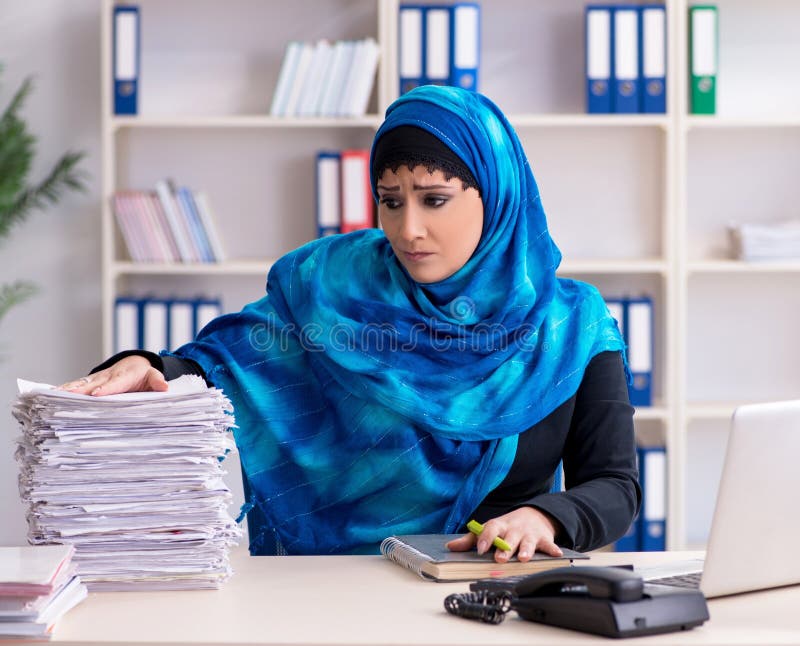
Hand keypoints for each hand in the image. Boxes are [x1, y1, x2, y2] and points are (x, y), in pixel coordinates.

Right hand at [58, 355, 167, 396]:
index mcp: (124, 377)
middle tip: (68, 396)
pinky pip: (77, 385)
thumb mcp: (153, 376)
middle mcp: (107, 376)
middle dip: (81, 390)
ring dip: (69, 389)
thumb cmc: (143, 373)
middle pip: (93, 384)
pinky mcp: (90, 381)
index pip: (115, 384)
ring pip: (82, 383)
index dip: (106, 389)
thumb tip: (164, 387)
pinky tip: (52, 395)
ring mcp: (97, 378)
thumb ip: (157, 381)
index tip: (96, 394)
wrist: (134, 363)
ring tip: (55, 395)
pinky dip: (65, 389)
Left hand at [446, 507, 563, 562]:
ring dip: (526, 550)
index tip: (480, 549)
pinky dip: (553, 549)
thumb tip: (450, 547)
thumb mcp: (489, 529)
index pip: (490, 529)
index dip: (485, 538)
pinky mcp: (544, 539)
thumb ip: (470, 539)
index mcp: (499, 526)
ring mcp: (529, 534)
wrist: (533, 515)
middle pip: (509, 538)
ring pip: (527, 542)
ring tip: (524, 558)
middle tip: (499, 558)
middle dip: (505, 548)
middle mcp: (514, 529)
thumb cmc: (506, 527)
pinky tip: (557, 554)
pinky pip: (549, 545)